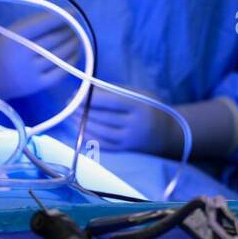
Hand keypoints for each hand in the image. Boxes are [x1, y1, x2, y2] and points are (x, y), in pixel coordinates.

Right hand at [0, 10, 80, 101]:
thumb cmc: (4, 51)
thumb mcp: (11, 33)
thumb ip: (32, 25)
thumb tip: (63, 17)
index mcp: (13, 37)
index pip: (42, 24)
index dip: (60, 17)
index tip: (74, 12)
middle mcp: (22, 55)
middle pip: (53, 39)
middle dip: (69, 31)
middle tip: (78, 26)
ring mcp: (30, 72)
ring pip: (59, 55)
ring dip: (72, 45)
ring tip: (78, 38)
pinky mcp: (37, 85)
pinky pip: (60, 72)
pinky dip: (71, 61)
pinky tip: (75, 54)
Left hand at [73, 94, 237, 159]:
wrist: (169, 133)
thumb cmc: (151, 107)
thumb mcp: (139, 93)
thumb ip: (115, 91)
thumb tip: (87, 88)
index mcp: (140, 106)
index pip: (110, 102)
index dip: (90, 98)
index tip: (75, 94)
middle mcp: (135, 125)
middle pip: (103, 117)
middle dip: (82, 110)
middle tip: (68, 104)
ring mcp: (130, 139)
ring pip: (100, 131)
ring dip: (82, 123)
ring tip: (71, 115)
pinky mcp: (126, 150)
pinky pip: (104, 144)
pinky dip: (89, 137)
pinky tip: (79, 130)